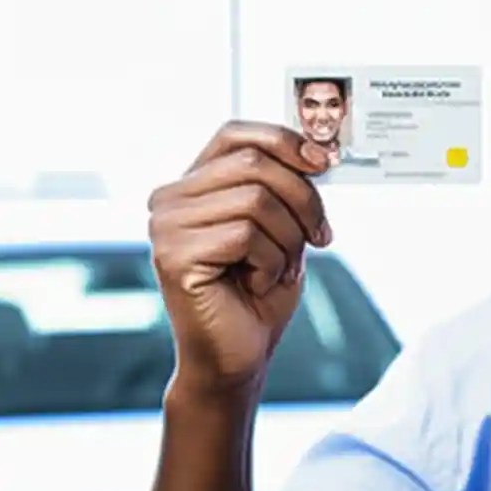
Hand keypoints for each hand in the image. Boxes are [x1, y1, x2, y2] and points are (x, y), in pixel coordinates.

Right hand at [148, 121, 332, 396]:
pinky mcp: (173, 256)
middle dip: (303, 198)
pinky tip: (257, 283)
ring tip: (278, 268)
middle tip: (319, 236)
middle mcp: (170, 198)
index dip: (284, 140)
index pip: (235, 133)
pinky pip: (246, 236)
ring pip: (256, 199)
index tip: (324, 161)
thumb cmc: (258, 293)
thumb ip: (285, 186)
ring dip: (288, 239)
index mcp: (193, 184)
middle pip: (254, 162)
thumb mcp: (281, 226)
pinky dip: (271, 262)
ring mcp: (166, 226)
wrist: (239, 356)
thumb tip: (318, 152)